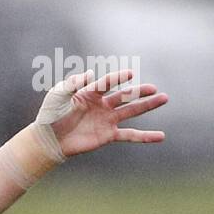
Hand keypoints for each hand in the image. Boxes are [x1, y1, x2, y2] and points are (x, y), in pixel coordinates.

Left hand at [41, 69, 167, 155]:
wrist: (48, 139)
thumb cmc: (51, 114)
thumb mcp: (59, 94)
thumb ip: (73, 83)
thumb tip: (91, 74)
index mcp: (91, 91)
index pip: (108, 82)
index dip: (118, 78)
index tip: (130, 74)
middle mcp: (102, 104)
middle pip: (125, 95)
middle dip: (140, 92)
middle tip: (155, 88)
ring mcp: (107, 120)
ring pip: (131, 111)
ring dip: (148, 106)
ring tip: (165, 98)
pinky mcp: (107, 135)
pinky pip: (129, 135)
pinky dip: (145, 136)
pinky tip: (160, 136)